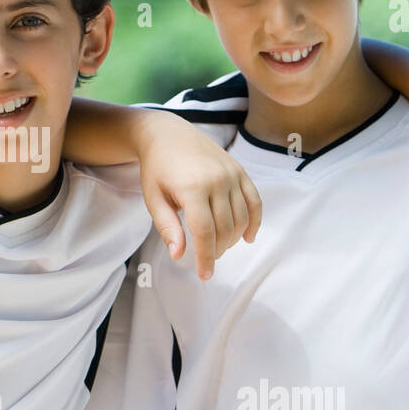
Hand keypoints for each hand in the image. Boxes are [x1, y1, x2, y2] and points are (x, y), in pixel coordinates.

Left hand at [136, 112, 261, 279]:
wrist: (168, 134)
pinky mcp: (240, 171)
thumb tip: (179, 255)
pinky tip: (247, 238)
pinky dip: (254, 222)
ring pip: (241, 218)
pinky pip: (255, 201)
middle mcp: (217, 180)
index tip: (204, 274)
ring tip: (219, 247)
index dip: (206, 257)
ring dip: (233, 239)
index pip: (204, 232)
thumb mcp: (153, 198)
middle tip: (207, 260)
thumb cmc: (157, 168)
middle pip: (225, 228)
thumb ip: (167, 226)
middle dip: (218, 250)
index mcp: (192, 187)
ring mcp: (231, 174)